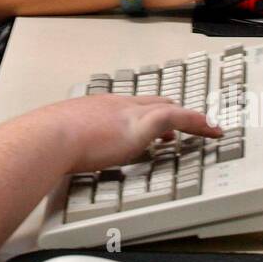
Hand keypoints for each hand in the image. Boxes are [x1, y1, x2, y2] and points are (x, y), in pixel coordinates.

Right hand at [46, 94, 221, 174]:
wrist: (51, 135)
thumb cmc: (48, 141)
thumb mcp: (60, 140)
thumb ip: (67, 146)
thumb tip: (57, 159)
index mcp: (98, 107)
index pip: (129, 107)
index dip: (144, 114)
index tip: (154, 128)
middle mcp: (117, 104)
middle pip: (154, 102)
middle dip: (171, 112)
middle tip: (186, 125)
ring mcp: (130, 112)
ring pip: (170, 108)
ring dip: (191, 118)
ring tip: (209, 128)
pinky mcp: (142, 124)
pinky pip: (179, 117)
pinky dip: (198, 122)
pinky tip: (213, 130)